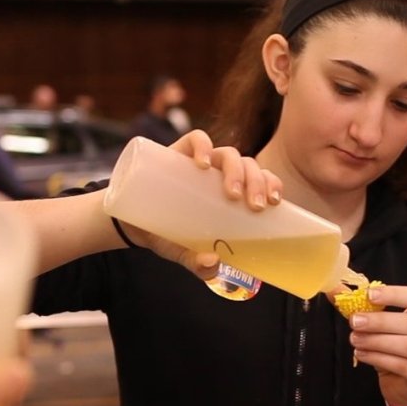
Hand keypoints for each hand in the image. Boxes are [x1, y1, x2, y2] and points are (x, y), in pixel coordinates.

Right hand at [115, 130, 283, 279]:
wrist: (133, 224)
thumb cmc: (168, 235)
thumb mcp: (184, 253)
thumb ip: (198, 265)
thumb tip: (213, 266)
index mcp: (232, 191)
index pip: (260, 179)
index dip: (271, 184)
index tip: (274, 203)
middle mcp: (219, 173)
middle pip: (248, 165)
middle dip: (257, 182)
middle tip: (253, 207)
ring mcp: (199, 160)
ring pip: (228, 153)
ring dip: (236, 170)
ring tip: (232, 193)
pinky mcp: (177, 152)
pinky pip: (197, 139)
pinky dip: (203, 146)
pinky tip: (203, 164)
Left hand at [345, 285, 406, 405]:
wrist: (406, 387)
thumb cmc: (395, 350)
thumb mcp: (381, 327)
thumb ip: (362, 308)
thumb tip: (333, 290)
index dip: (394, 294)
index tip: (369, 295)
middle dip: (380, 321)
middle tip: (354, 321)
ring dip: (377, 341)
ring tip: (355, 339)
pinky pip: (403, 365)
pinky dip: (379, 359)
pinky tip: (362, 355)